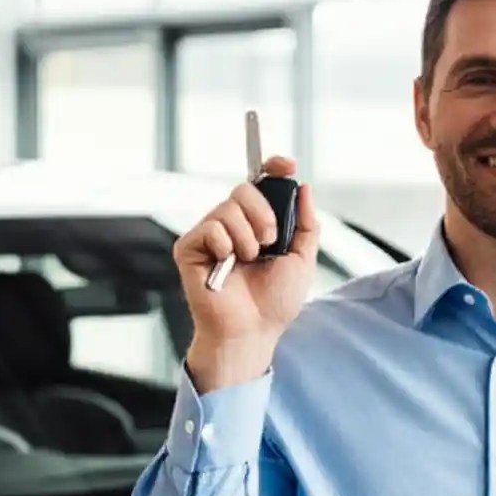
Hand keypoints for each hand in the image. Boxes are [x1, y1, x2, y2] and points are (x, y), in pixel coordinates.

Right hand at [172, 156, 318, 390]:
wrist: (253, 331)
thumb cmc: (274, 303)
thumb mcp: (302, 259)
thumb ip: (306, 223)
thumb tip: (303, 187)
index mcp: (257, 224)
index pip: (260, 184)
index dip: (272, 168)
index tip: (287, 165)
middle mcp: (232, 225)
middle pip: (244, 189)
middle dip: (264, 213)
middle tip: (270, 241)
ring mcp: (209, 236)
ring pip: (228, 207)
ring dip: (248, 236)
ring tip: (249, 260)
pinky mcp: (189, 248)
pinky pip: (210, 227)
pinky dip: (226, 245)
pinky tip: (227, 265)